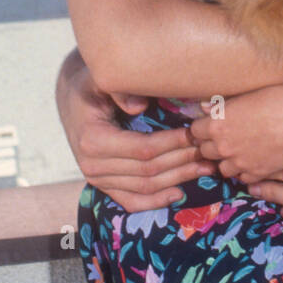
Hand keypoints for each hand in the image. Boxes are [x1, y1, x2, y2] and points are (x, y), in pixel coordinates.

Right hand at [56, 51, 214, 211]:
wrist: (72, 101)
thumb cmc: (92, 86)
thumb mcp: (100, 80)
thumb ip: (119, 89)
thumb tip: (139, 107)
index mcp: (93, 140)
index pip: (143, 149)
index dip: (173, 144)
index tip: (196, 133)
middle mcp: (92, 166)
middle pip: (148, 171)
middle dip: (183, 160)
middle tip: (210, 150)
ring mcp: (97, 180)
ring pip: (145, 187)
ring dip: (178, 179)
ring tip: (206, 167)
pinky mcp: (103, 187)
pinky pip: (131, 202)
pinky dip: (156, 201)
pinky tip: (179, 193)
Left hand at [189, 82, 282, 184]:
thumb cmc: (277, 98)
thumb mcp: (245, 97)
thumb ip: (221, 107)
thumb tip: (204, 109)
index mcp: (216, 124)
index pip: (194, 132)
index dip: (204, 128)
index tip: (213, 125)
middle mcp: (223, 146)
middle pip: (205, 151)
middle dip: (213, 145)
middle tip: (228, 137)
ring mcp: (240, 162)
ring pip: (222, 168)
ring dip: (228, 160)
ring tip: (242, 150)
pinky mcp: (257, 173)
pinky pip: (242, 178)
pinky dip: (246, 171)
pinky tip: (255, 159)